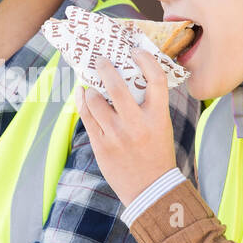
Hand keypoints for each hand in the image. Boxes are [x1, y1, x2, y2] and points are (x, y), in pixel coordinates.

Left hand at [75, 48, 176, 207]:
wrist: (150, 190)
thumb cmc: (157, 154)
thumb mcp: (161, 127)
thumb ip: (149, 105)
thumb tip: (129, 77)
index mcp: (158, 117)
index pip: (156, 79)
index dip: (146, 60)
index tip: (136, 52)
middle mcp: (136, 124)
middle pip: (116, 85)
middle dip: (105, 67)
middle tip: (101, 60)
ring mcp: (116, 135)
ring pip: (94, 100)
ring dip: (90, 89)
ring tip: (91, 87)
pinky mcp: (101, 146)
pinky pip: (86, 117)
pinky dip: (82, 102)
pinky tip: (82, 95)